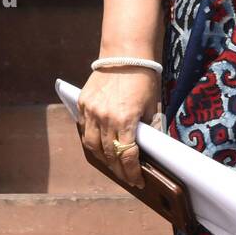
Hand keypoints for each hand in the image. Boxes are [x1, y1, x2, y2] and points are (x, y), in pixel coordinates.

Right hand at [77, 66, 160, 187]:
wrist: (125, 54)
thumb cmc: (144, 79)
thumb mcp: (152, 106)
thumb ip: (149, 129)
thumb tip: (149, 149)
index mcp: (125, 120)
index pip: (127, 156)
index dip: (132, 172)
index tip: (137, 180)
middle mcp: (105, 118)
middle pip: (108, 154)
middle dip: (118, 169)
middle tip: (125, 176)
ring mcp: (91, 110)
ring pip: (91, 144)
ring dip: (101, 157)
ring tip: (111, 164)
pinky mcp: (83, 102)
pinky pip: (83, 127)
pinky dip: (90, 138)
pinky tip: (98, 143)